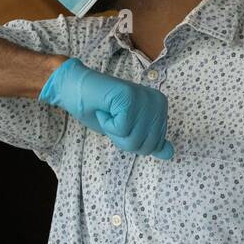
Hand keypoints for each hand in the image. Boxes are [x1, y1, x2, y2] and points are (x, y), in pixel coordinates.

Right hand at [39, 57, 173, 157]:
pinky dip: (106, 124)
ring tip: (108, 113)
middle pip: (146, 146)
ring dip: (113, 132)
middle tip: (113, 119)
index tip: (121, 122)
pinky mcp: (129, 96)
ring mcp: (144, 98)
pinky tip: (104, 109)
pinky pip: (121, 129)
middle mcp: (158, 101)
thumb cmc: (100, 110)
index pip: (155, 145)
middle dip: (122, 139)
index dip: (132, 142)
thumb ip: (149, 140)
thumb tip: (169, 154)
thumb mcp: (128, 130)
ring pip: (133, 140)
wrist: (74, 89)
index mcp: (161, 108)